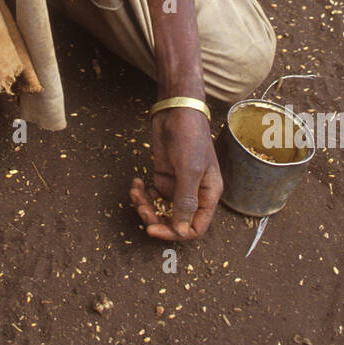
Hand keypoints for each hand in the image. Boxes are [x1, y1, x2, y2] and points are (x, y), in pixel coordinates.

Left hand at [130, 106, 222, 240]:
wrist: (176, 111)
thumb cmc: (190, 138)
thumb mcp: (189, 170)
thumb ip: (185, 202)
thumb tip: (181, 232)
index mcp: (208, 195)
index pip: (195, 227)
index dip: (174, 233)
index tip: (152, 230)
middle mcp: (195, 194)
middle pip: (175, 222)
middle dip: (155, 219)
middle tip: (140, 208)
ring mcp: (178, 186)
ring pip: (161, 210)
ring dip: (145, 206)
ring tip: (135, 191)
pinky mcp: (164, 177)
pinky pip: (152, 196)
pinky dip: (141, 194)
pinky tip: (135, 182)